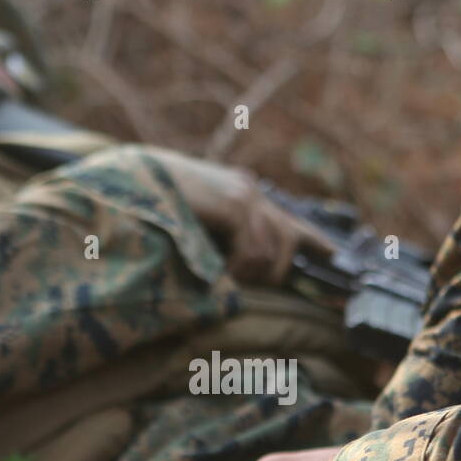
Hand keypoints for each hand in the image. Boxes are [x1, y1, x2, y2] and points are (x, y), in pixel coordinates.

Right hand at [144, 147, 334, 283]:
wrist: (125, 181)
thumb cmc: (153, 211)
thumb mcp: (197, 228)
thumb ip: (223, 241)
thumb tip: (250, 271)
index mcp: (242, 194)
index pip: (291, 221)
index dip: (315, 243)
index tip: (335, 259)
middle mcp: (249, 191)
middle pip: (289, 239)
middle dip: (274, 270)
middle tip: (242, 280)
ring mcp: (244, 196)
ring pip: (272, 252)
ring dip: (249, 272)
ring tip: (221, 272)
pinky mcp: (236, 206)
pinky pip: (254, 252)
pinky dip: (237, 268)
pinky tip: (216, 266)